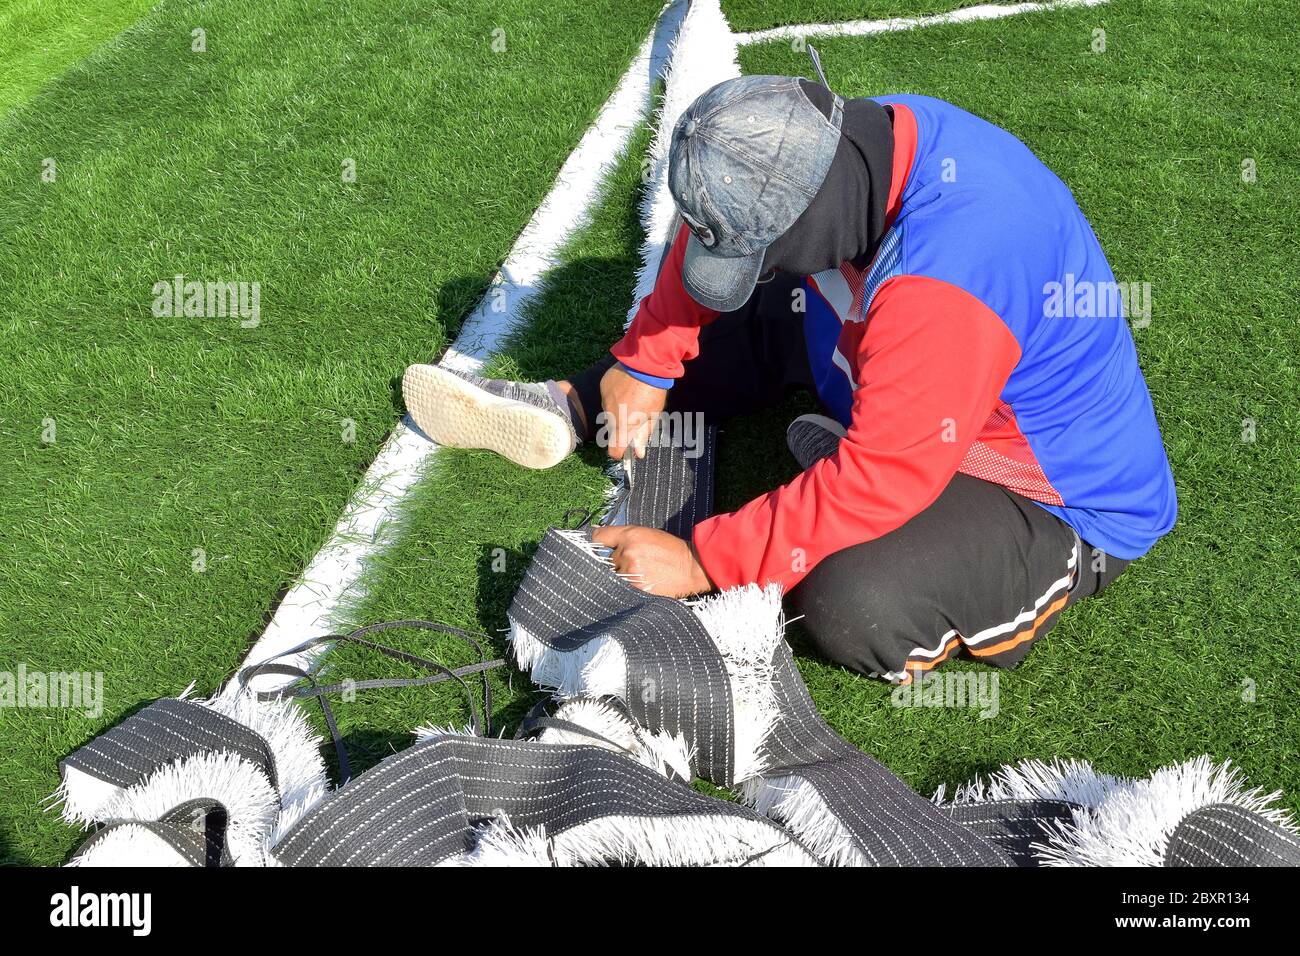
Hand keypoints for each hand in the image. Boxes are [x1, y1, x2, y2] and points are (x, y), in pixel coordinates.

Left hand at [591, 525, 712, 597]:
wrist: (691, 567)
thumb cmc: (670, 550)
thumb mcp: (648, 534)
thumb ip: (625, 538)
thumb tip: (601, 543)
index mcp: (631, 535)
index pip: (598, 537)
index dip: (599, 543)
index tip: (600, 549)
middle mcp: (627, 552)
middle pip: (606, 560)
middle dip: (616, 563)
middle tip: (635, 564)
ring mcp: (630, 572)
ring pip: (613, 575)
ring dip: (622, 576)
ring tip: (642, 575)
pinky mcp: (635, 588)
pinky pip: (621, 587)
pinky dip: (627, 588)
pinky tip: (642, 584)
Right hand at [598, 364, 666, 459]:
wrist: (646, 363)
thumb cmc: (653, 392)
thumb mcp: (653, 416)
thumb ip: (643, 435)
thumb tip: (638, 453)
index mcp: (623, 426)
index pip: (614, 451)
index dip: (620, 452)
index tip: (627, 449)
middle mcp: (610, 416)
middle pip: (612, 430)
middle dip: (622, 427)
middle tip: (636, 416)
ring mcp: (604, 400)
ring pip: (609, 412)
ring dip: (618, 410)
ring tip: (633, 398)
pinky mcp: (603, 386)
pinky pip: (607, 397)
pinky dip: (615, 395)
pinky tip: (626, 386)